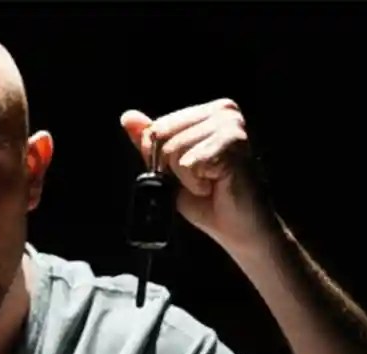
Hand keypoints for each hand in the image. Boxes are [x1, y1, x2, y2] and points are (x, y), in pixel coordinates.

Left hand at [121, 98, 278, 249]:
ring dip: (184, 178)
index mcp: (211, 111)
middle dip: (170, 167)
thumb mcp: (171, 168)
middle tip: (199, 181)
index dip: (160, 157)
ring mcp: (230, 126)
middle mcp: (224, 111)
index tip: (186, 173)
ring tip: (209, 183)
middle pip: (162, 135)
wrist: (238, 229)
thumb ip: (151, 142)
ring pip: (173, 150)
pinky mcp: (233, 144)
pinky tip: (216, 186)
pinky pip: (188, 164)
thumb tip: (128, 117)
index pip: (159, 126)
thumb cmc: (209, 200)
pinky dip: (195, 184)